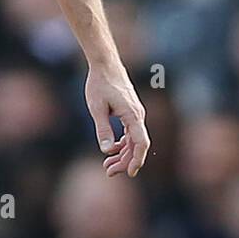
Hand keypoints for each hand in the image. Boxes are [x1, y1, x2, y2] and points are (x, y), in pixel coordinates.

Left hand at [85, 62, 148, 178]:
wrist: (105, 64)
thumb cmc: (99, 84)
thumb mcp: (97, 108)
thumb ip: (103, 129)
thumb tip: (106, 151)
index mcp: (132, 115)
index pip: (141, 143)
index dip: (137, 160)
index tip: (131, 173)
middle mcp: (138, 115)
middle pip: (137, 145)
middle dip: (125, 161)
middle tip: (109, 172)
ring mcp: (135, 114)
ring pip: (133, 140)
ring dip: (123, 154)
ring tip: (108, 165)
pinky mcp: (130, 112)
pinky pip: (130, 133)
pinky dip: (122, 144)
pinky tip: (111, 150)